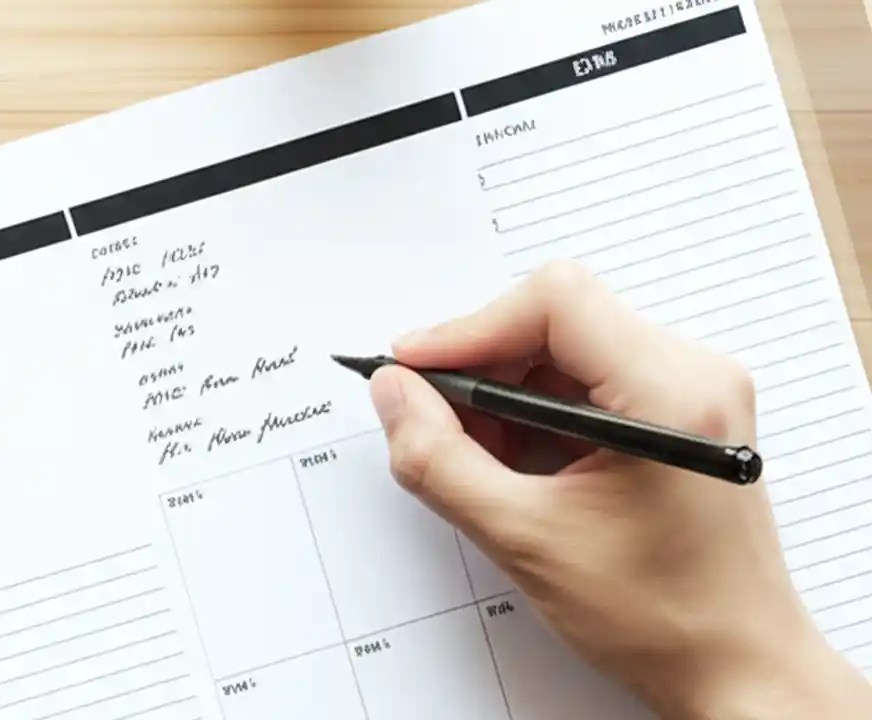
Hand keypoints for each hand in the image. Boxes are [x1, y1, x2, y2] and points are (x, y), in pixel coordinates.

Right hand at [370, 261, 871, 718]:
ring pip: (565, 347)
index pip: (556, 302)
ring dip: (505, 392)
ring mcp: (689, 392)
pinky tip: (514, 462)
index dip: (469, 328)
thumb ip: (440, 461)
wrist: (736, 669)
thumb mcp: (525, 540)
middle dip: (481, 366)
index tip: (414, 368)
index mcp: (672, 394)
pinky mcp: (675, 413)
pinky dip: (535, 411)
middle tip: (429, 419)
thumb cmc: (663, 618)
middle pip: (556, 319)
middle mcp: (693, 375)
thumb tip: (395, 395)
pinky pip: (587, 380)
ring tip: (476, 455)